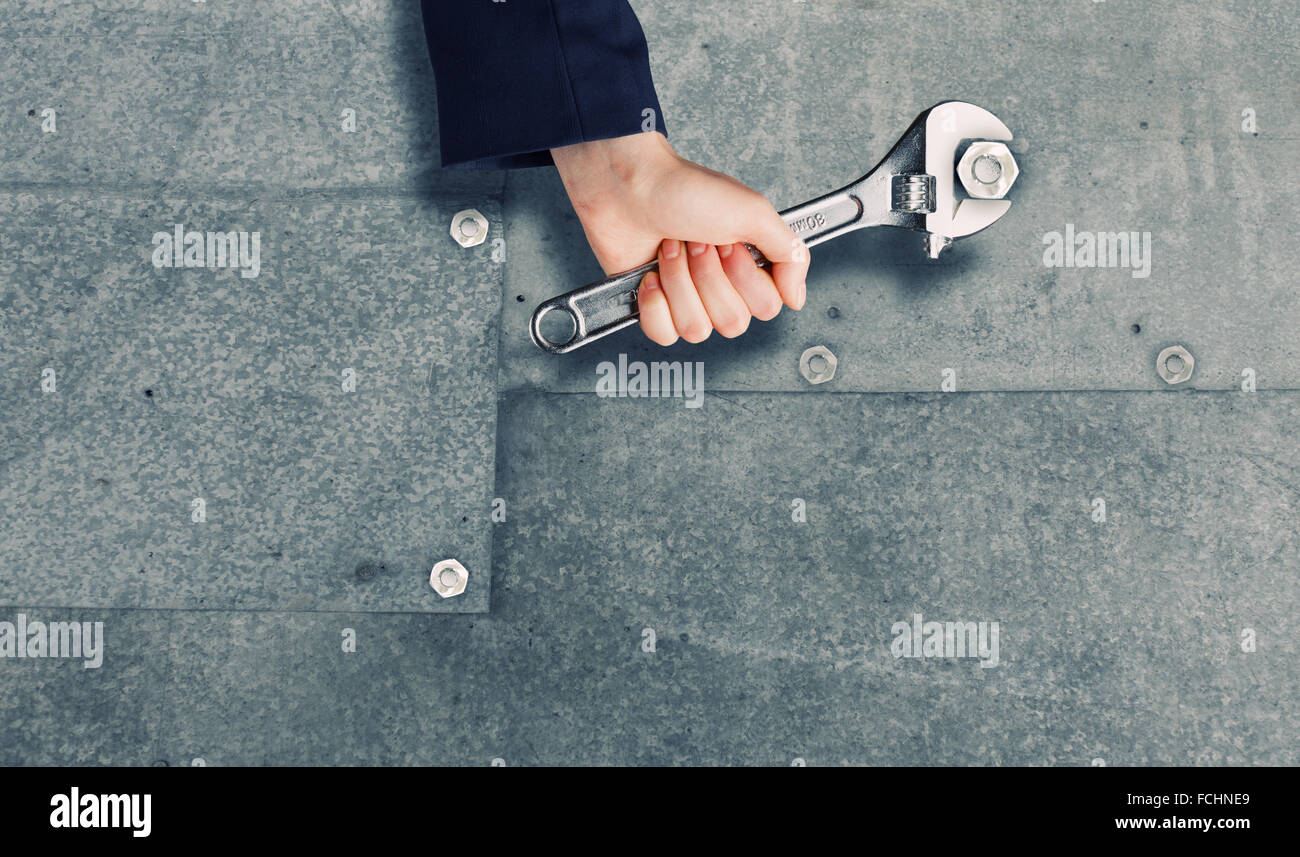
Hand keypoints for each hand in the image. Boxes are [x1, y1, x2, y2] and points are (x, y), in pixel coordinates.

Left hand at [550, 131, 808, 345]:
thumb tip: (797, 299)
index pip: (767, 308)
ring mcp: (686, 299)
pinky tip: (650, 274)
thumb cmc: (686, 190)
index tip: (728, 243)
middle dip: (708, 277)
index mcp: (749, 266)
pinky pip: (664, 336)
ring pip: (696, 330)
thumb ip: (791, 256)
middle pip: (732, 323)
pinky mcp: (653, 307)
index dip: (744, 278)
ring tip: (670, 248)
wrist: (629, 186)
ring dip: (680, 283)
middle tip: (696, 241)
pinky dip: (655, 303)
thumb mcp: (754, 213)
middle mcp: (721, 287)